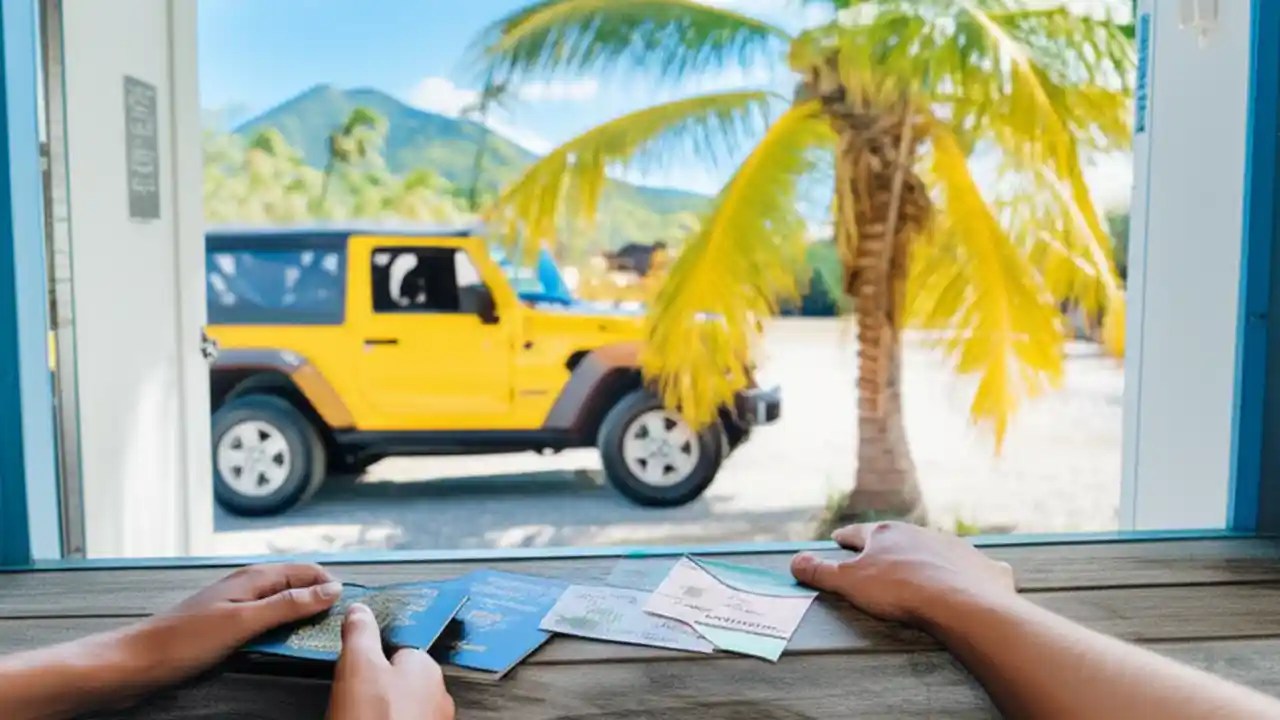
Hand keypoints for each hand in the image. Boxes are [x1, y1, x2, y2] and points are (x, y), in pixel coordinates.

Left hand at [128, 563, 341, 689]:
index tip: (350, 607)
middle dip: (320, 601)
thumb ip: (288, 604)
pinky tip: (282, 645)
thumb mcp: (244, 621)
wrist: (137, 661)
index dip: (331, 586)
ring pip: (283, 604)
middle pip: (298, 586)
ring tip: (313, 636)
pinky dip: (281, 630)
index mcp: (254, 577)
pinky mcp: (229, 623)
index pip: (308, 571)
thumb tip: (329, 590)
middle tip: (336, 625)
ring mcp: (238, 604)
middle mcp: (248, 585)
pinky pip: (267, 620)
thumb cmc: (183, 641)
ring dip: (301, 618)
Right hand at [329, 603, 454, 719]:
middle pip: (400, 681)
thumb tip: (360, 611)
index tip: (356, 671)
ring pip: (402, 708)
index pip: (398, 651)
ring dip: (383, 712)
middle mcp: (437, 694)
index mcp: (425, 667)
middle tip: (353, 699)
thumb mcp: (358, 666)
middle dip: (377, 689)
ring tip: (360, 718)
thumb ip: (360, 634)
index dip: (372, 661)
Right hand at [790, 522, 1016, 626]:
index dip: (846, 538)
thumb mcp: (850, 583)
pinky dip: (959, 573)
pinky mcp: (977, 564)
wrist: (962, 602)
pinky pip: (966, 566)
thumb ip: (820, 572)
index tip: (838, 538)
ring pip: (931, 548)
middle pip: (895, 538)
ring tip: (917, 570)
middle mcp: (918, 533)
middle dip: (885, 546)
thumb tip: (794, 561)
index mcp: (885, 534)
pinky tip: (960, 583)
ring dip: (922, 557)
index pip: (857, 533)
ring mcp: (951, 546)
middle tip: (876, 554)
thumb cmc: (901, 590)